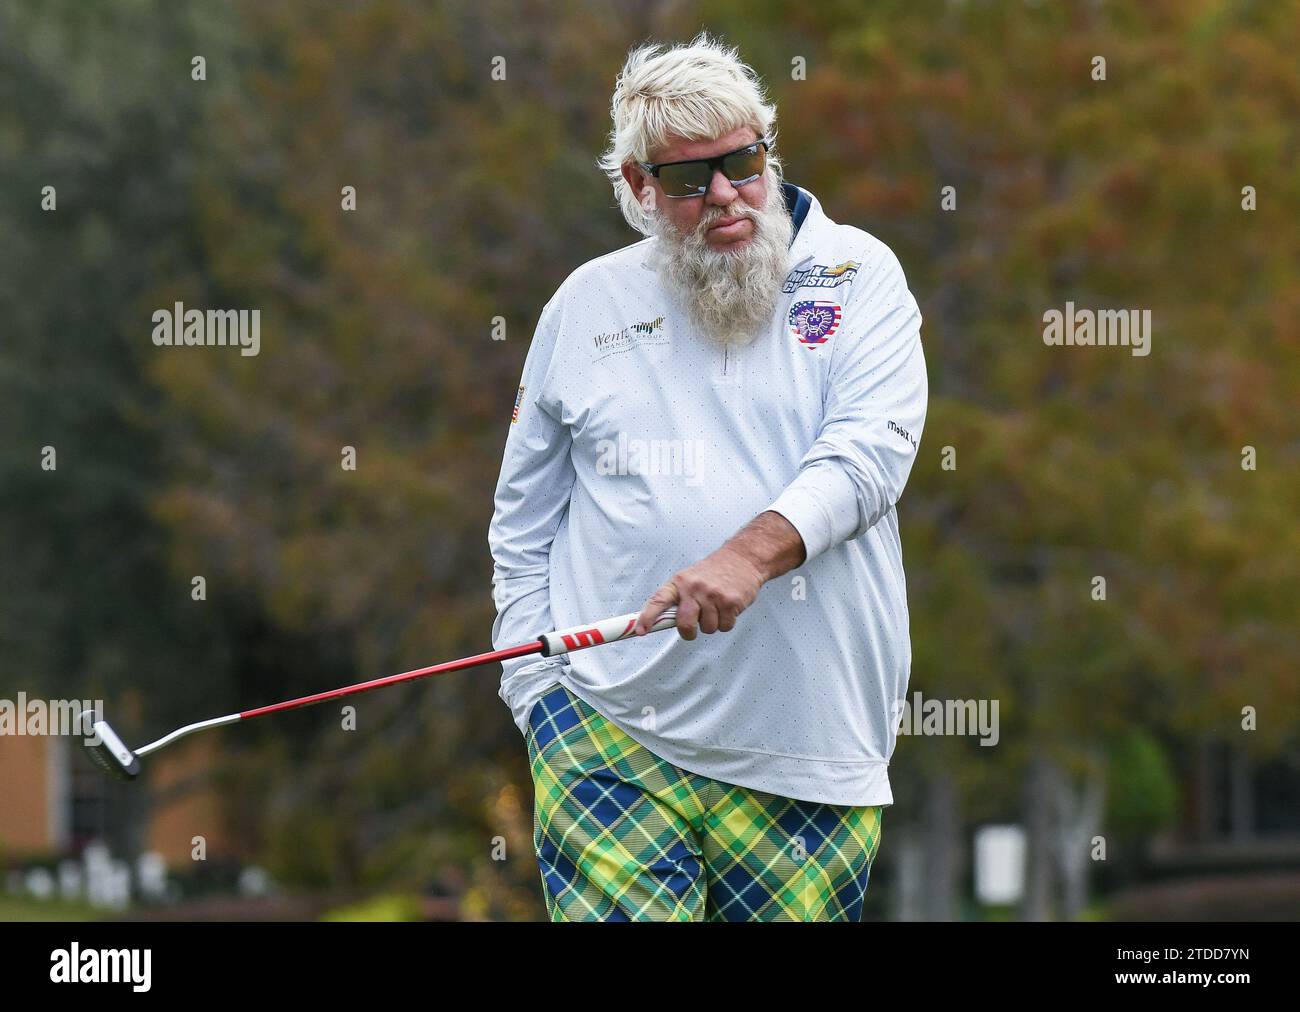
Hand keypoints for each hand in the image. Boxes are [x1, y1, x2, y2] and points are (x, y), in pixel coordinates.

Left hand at [634, 545, 765, 640]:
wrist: (742, 558)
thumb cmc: (714, 572)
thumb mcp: (690, 579)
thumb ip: (678, 599)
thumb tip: (660, 622)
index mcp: (680, 582)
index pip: (658, 600)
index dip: (647, 617)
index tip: (640, 631)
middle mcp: (694, 588)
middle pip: (685, 624)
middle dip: (689, 632)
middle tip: (693, 627)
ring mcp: (713, 595)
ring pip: (707, 628)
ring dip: (712, 624)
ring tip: (717, 608)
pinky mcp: (731, 602)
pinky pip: (724, 627)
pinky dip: (727, 622)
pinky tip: (728, 608)